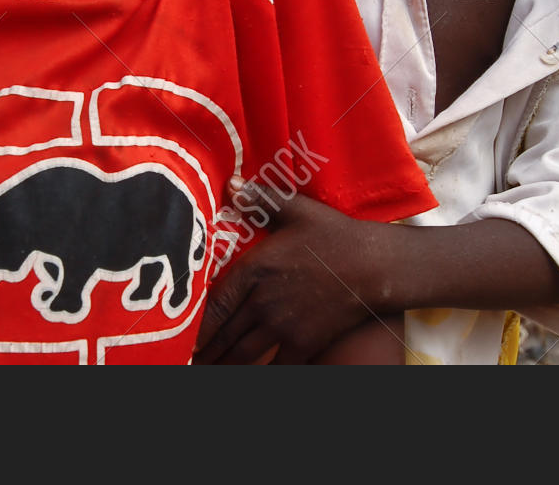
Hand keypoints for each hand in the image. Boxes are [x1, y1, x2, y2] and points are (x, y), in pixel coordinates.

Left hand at [194, 183, 398, 363]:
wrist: (374, 266)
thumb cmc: (334, 235)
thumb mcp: (296, 210)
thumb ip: (261, 199)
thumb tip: (231, 183)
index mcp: (255, 270)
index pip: (214, 304)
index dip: (197, 325)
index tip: (184, 337)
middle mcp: (263, 301)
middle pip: (224, 334)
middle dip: (205, 350)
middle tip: (190, 360)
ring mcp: (282, 325)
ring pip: (243, 354)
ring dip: (223, 364)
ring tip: (209, 370)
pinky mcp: (304, 343)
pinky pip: (276, 366)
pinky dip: (261, 373)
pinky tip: (251, 375)